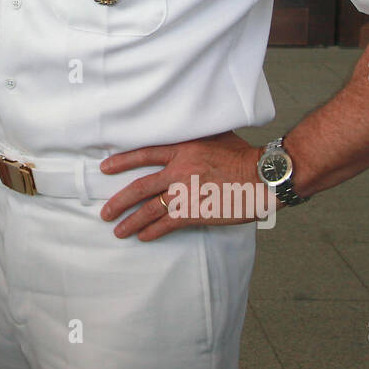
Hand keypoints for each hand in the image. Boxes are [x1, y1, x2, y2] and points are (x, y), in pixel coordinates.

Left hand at [98, 131, 264, 240]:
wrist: (263, 176)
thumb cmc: (245, 156)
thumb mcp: (217, 137)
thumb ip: (197, 137)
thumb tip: (189, 131)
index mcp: (182, 150)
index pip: (144, 155)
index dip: (123, 162)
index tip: (105, 168)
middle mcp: (178, 172)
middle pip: (140, 187)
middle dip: (119, 201)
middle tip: (105, 212)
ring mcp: (185, 194)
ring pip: (149, 209)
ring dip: (131, 222)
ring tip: (118, 230)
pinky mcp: (195, 213)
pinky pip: (167, 224)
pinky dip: (153, 232)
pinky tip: (143, 237)